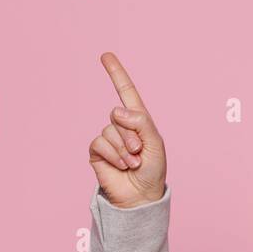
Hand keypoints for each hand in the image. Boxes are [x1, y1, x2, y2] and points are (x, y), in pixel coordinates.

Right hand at [88, 52, 166, 208]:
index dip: (116, 73)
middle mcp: (121, 126)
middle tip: (139, 153)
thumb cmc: (153, 171)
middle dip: (132, 135)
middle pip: (119, 114)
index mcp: (138, 120)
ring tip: (132, 162)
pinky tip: (121, 166)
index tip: (105, 55)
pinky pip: (100, 142)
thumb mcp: (155, 143)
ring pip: (110, 130)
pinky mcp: (96, 151)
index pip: (126, 92)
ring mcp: (108, 138)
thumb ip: (141, 122)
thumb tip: (117, 110)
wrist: (141, 196)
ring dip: (124, 149)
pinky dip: (113, 155)